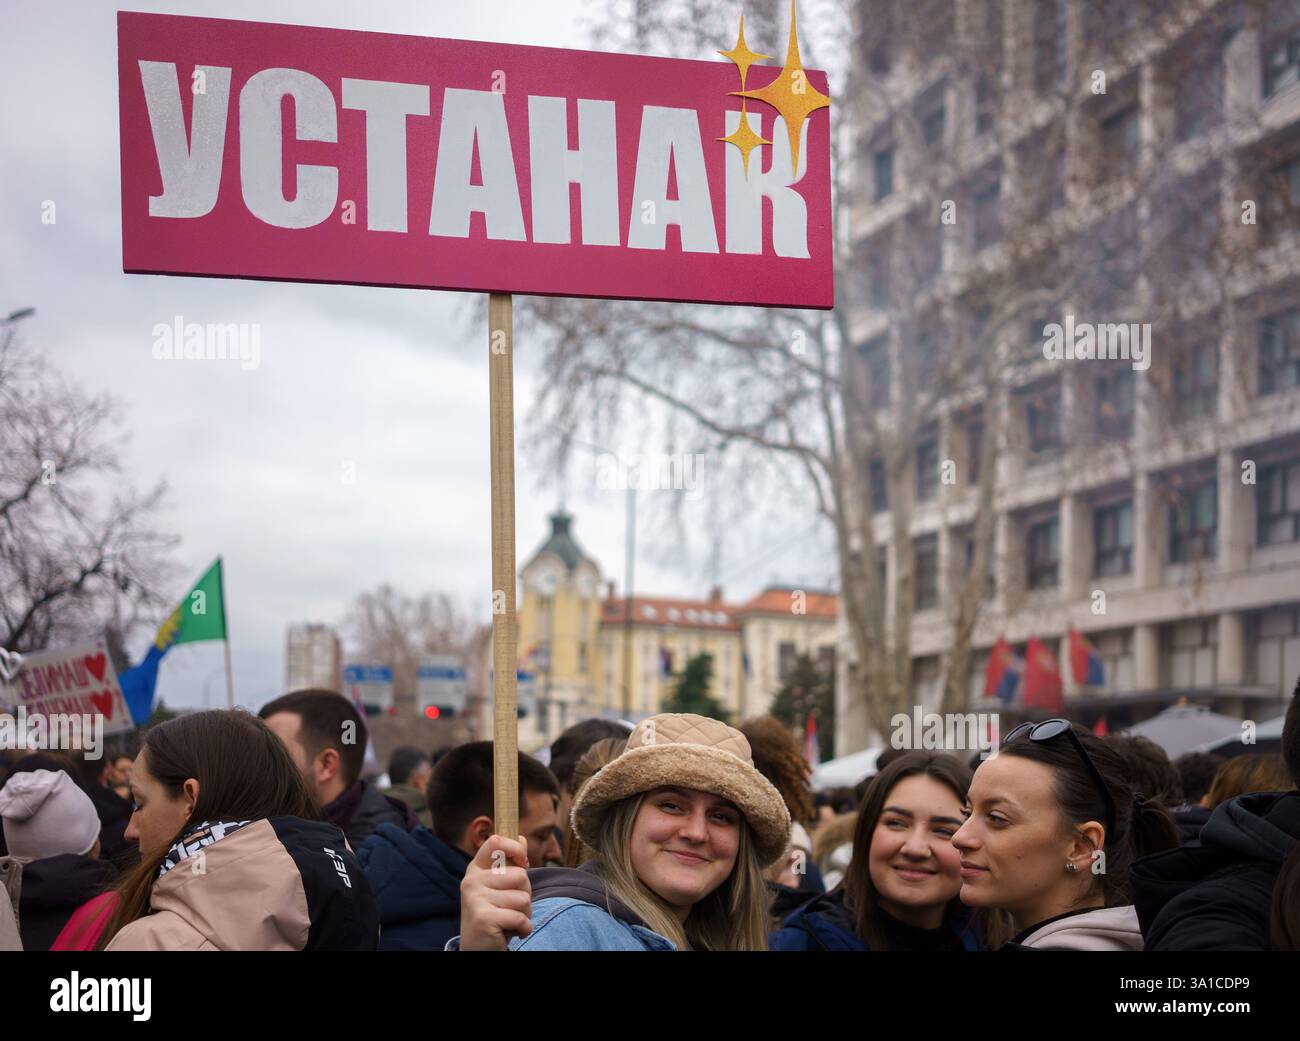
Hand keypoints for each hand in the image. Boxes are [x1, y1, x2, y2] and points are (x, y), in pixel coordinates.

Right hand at [458, 834, 531, 949]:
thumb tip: (522, 838)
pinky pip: (520, 917)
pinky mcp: (483, 918)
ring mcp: (475, 899)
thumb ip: (511, 865)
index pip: (495, 842)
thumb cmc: (494, 914)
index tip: (523, 863)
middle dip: (525, 894)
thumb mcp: (501, 887)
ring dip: (524, 914)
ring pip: (523, 898)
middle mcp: (472, 881)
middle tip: (510, 907)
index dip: (515, 848)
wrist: (478, 949)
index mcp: (476, 869)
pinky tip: (512, 932)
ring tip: (509, 920)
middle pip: (520, 875)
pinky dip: (524, 928)